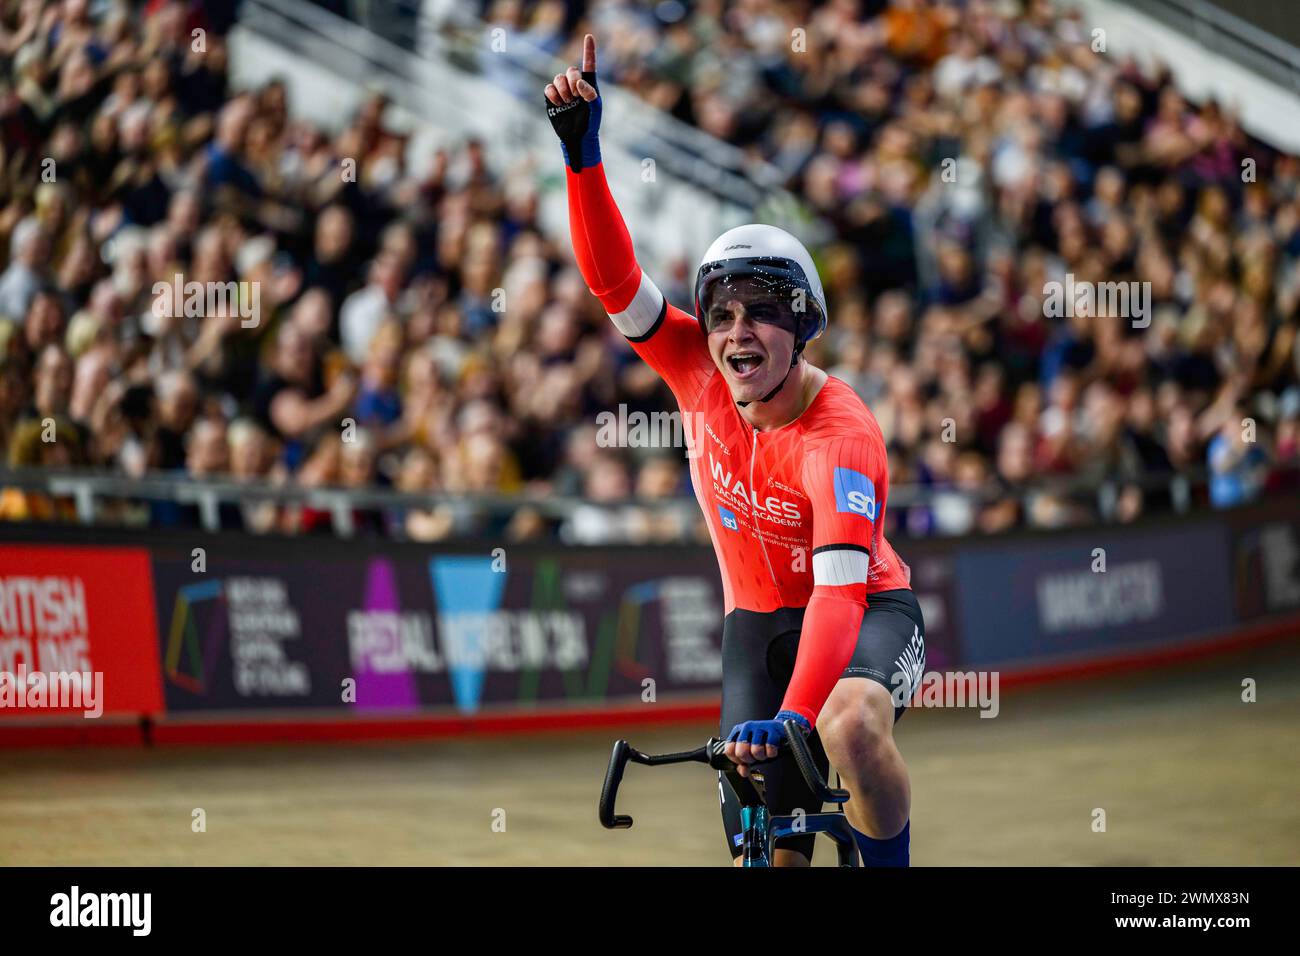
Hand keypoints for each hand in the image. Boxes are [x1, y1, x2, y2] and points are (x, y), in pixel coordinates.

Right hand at [544, 34, 600, 172]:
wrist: (577, 137)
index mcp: (589, 84)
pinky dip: (553, 94)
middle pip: (571, 70)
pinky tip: (559, 104)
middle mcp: (575, 85)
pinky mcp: (552, 98)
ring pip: (558, 78)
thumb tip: (579, 83)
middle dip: (572, 80)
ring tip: (568, 102)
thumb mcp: (595, 108)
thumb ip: (590, 94)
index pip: (589, 64)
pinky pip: (549, 88)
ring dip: (563, 89)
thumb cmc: (590, 123)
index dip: (589, 50)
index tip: (589, 37)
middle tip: (576, 95)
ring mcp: (563, 91)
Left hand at [724, 710, 810, 778]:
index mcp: (738, 731)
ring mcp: (759, 726)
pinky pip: (770, 747)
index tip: (743, 761)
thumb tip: (743, 772)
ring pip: (756, 750)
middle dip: (750, 759)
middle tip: (755, 756)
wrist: (779, 728)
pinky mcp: (772, 728)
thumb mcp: (750, 751)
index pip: (729, 750)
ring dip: (763, 756)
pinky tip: (772, 748)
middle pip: (741, 752)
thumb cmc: (763, 740)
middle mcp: (746, 727)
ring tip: (764, 752)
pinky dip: (772, 752)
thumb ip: (743, 763)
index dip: (737, 760)